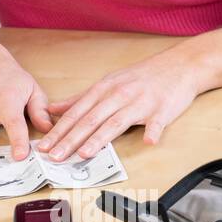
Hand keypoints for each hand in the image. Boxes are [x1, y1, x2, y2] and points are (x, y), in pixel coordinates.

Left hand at [34, 47, 201, 160]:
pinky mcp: (162, 109)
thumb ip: (80, 99)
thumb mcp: (107, 83)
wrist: (179, 65)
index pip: (75, 113)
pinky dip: (153, 131)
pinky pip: (157, 122)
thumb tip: (52, 109)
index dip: (58, 131)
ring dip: (100, 138)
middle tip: (54, 156)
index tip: (43, 147)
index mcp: (103, 90)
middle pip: (90, 120)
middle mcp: (118, 95)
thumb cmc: (141, 77)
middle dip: (70, 139)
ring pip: (116, 122)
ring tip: (84, 153)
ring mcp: (140, 102)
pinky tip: (148, 141)